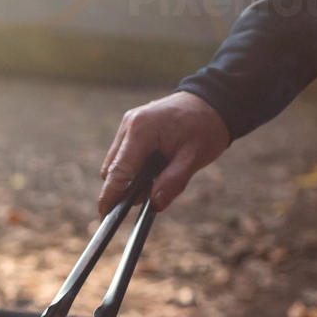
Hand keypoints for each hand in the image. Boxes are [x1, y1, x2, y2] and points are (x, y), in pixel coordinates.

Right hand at [98, 91, 229, 215]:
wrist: (212, 100)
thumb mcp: (195, 157)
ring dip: (129, 177)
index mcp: (142, 130)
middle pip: (112, 169)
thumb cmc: (206, 126)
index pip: (119, 171)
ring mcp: (127, 124)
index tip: (104, 216)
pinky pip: (123, 154)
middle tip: (148, 196)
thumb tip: (154, 205)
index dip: (110, 196)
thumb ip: (173, 182)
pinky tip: (153, 168)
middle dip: (123, 188)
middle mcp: (129, 125)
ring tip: (156, 178)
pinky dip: (133, 167)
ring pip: (115, 162)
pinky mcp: (131, 126)